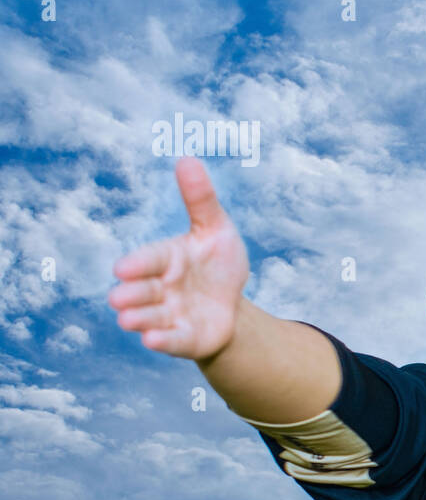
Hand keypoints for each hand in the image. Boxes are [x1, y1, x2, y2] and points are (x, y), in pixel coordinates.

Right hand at [107, 156, 249, 359]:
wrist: (233, 306)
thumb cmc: (217, 263)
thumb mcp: (216, 229)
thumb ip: (201, 199)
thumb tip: (186, 159)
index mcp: (166, 259)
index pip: (148, 260)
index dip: (138, 264)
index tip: (123, 268)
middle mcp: (160, 289)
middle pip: (141, 291)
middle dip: (132, 294)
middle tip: (119, 298)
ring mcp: (169, 315)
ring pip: (149, 318)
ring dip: (140, 319)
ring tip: (129, 320)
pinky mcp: (182, 339)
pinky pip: (170, 341)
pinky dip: (162, 341)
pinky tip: (154, 340)